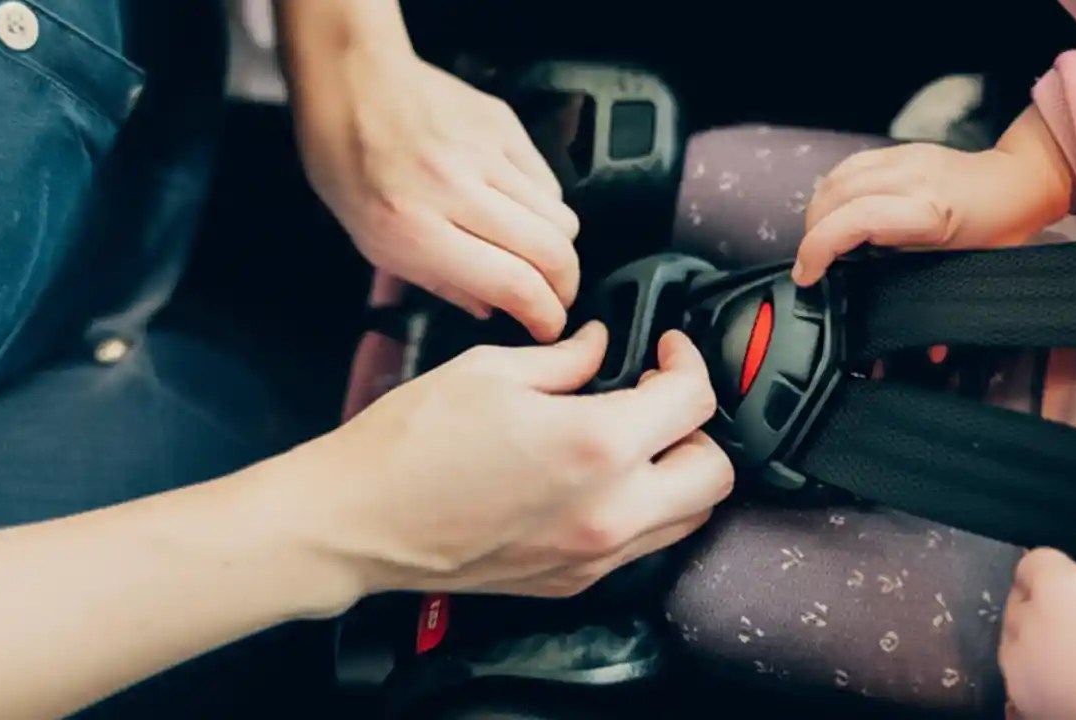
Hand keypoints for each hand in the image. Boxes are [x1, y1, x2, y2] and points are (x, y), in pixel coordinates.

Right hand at [274, 322, 732, 602]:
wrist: (360, 522)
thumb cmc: (410, 445)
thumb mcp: (492, 371)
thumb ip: (568, 358)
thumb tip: (603, 346)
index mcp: (596, 445)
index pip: (692, 401)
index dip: (687, 362)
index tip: (668, 351)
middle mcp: (609, 510)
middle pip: (715, 472)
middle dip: (700, 426)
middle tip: (662, 397)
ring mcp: (594, 554)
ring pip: (690, 517)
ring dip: (681, 473)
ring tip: (639, 439)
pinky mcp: (573, 581)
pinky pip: (644, 545)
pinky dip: (646, 509)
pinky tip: (604, 479)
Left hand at [290, 41, 579, 341]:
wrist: (352, 86)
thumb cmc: (351, 165)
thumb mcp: (378, 245)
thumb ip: (443, 283)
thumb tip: (496, 309)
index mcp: (417, 228)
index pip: (512, 283)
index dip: (544, 315)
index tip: (549, 326)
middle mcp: (455, 188)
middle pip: (552, 251)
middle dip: (566, 286)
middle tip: (556, 296)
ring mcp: (485, 152)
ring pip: (560, 217)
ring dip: (558, 247)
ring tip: (536, 252)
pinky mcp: (504, 125)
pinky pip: (549, 181)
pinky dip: (545, 206)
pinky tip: (519, 208)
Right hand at [793, 106, 1074, 286]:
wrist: (1017, 182)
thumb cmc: (997, 230)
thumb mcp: (966, 269)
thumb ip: (931, 298)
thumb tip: (921, 346)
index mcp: (930, 212)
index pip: (856, 221)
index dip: (820, 247)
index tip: (808, 275)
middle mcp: (913, 178)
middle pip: (836, 197)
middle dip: (812, 233)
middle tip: (813, 264)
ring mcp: (905, 158)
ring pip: (836, 178)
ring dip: (816, 211)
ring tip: (819, 240)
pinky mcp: (899, 150)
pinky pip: (848, 166)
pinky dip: (830, 190)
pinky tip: (832, 212)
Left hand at [999, 549, 1075, 719]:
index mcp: (1054, 584)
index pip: (1033, 561)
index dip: (1055, 572)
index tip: (1073, 587)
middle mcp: (1024, 616)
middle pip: (1020, 598)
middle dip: (1041, 604)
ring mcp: (1015, 657)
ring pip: (1014, 634)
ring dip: (1033, 637)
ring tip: (1071, 654)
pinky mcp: (1016, 690)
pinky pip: (1018, 668)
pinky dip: (1034, 670)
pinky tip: (1066, 679)